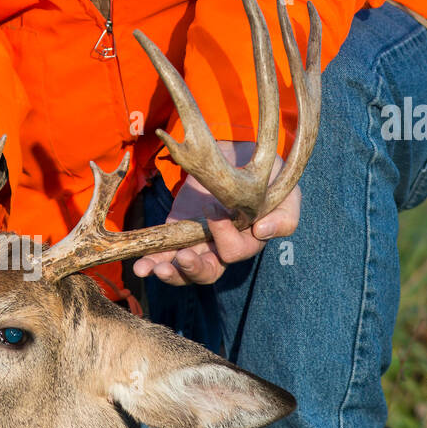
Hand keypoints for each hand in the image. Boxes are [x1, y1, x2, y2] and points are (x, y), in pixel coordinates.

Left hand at [131, 140, 300, 285]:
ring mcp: (196, 242)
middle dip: (193, 269)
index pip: (235, 252)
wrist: (236, 154)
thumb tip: (263, 231)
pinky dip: (150, 261)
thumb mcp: (284, 190)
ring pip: (183, 271)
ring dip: (169, 273)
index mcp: (247, 241)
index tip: (216, 210)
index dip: (225, 237)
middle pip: (207, 273)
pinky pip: (162, 254)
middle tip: (183, 258)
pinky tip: (141, 266)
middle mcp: (220, 248)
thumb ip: (285, 214)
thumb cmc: (265, 175)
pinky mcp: (175, 233)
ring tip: (153, 269)